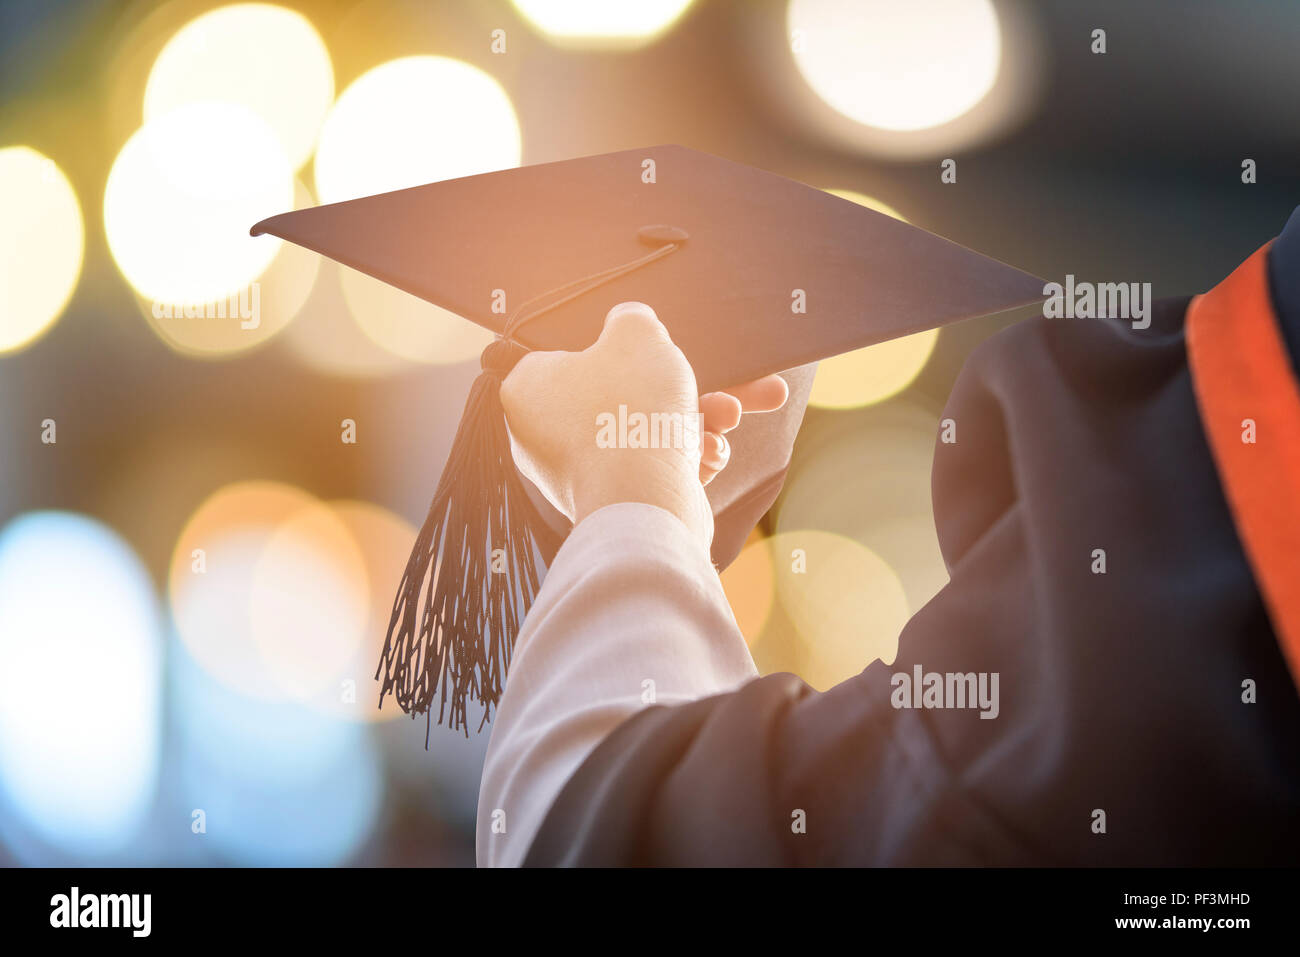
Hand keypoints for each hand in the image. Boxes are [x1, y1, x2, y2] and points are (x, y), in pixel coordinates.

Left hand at [500, 301, 787, 547]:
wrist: (645, 504)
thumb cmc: (631, 411)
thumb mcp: (637, 335)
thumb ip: (632, 319)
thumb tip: (630, 321)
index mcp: (528, 389)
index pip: (566, 354)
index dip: (612, 347)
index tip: (645, 346)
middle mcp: (543, 435)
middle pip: (622, 394)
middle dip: (681, 389)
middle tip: (719, 385)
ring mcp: (578, 474)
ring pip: (646, 432)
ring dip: (697, 421)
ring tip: (730, 415)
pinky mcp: (610, 504)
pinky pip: (651, 469)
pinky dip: (685, 459)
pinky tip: (711, 455)